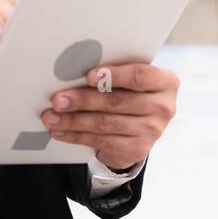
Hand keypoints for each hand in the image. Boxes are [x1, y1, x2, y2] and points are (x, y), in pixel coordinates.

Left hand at [40, 63, 178, 171]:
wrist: (141, 127)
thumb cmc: (130, 92)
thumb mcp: (130, 80)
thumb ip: (114, 74)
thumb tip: (74, 69)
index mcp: (165, 82)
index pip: (139, 75)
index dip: (113, 75)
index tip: (89, 76)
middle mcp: (163, 107)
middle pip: (117, 101)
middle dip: (83, 100)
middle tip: (58, 99)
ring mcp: (152, 131)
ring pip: (105, 123)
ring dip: (74, 120)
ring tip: (52, 116)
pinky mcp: (137, 149)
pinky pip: (101, 141)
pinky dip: (77, 136)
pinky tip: (61, 131)